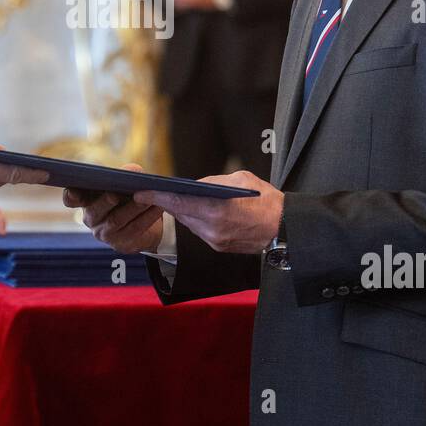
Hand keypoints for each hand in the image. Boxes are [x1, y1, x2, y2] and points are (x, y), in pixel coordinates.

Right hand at [63, 163, 164, 253]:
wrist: (145, 222)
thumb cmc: (129, 196)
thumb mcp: (126, 182)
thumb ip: (126, 174)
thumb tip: (132, 171)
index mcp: (87, 200)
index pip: (71, 199)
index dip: (71, 195)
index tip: (73, 191)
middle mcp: (91, 218)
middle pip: (95, 211)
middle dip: (105, 201)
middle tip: (115, 194)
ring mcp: (104, 233)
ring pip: (117, 220)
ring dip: (134, 208)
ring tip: (148, 198)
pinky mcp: (120, 244)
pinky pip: (134, 229)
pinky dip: (147, 217)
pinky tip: (157, 208)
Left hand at [135, 171, 282, 254]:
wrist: (286, 229)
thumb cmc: (266, 199)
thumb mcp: (240, 179)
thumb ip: (213, 182)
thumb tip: (192, 186)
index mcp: (217, 210)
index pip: (177, 203)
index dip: (156, 197)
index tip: (139, 192)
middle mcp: (212, 229)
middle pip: (179, 214)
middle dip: (165, 203)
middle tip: (148, 192)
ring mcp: (215, 241)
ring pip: (187, 223)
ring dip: (178, 211)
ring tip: (167, 199)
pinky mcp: (219, 246)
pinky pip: (199, 230)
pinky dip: (193, 219)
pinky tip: (189, 210)